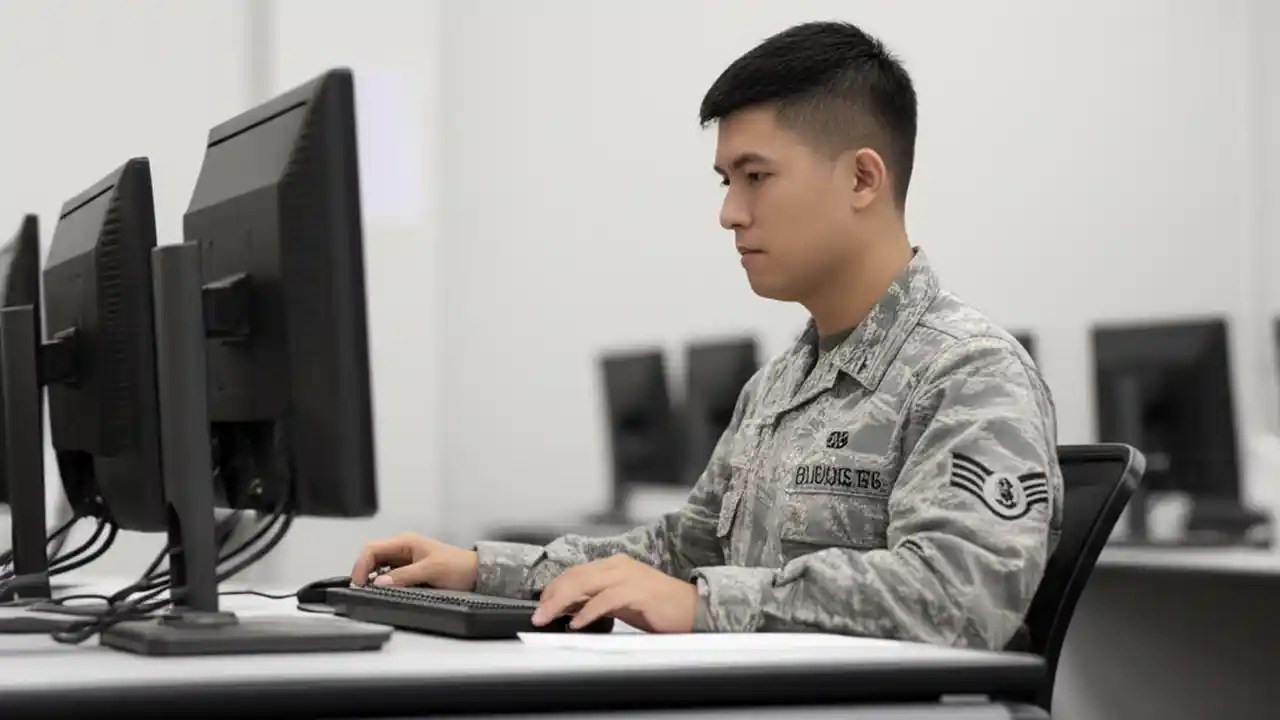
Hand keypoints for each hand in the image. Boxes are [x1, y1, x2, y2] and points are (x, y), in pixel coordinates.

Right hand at [350, 533, 477, 590]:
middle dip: (363, 572)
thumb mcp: (431, 570)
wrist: (475, 573)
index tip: (358, 584)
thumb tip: (378, 582)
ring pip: (378, 566)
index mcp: (405, 542)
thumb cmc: (457, 567)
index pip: (372, 549)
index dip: (360, 565)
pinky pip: (388, 575)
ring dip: (371, 578)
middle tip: (361, 591)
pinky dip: (381, 582)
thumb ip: (405, 576)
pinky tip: (382, 591)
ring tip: (369, 592)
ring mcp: (404, 559)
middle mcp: (401, 548)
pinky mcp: (408, 570)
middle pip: (371, 556)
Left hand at [530, 555, 697, 632]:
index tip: (541, 606)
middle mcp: (618, 566)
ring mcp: (628, 576)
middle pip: (575, 576)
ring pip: (585, 584)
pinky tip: (576, 623)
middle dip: (552, 596)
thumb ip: (596, 600)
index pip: (575, 572)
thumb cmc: (658, 607)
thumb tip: (568, 608)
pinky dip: (588, 611)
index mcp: (614, 565)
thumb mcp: (621, 602)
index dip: (554, 588)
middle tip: (538, 615)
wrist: (692, 609)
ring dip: (561, 602)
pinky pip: (605, 599)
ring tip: (548, 617)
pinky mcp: (638, 591)